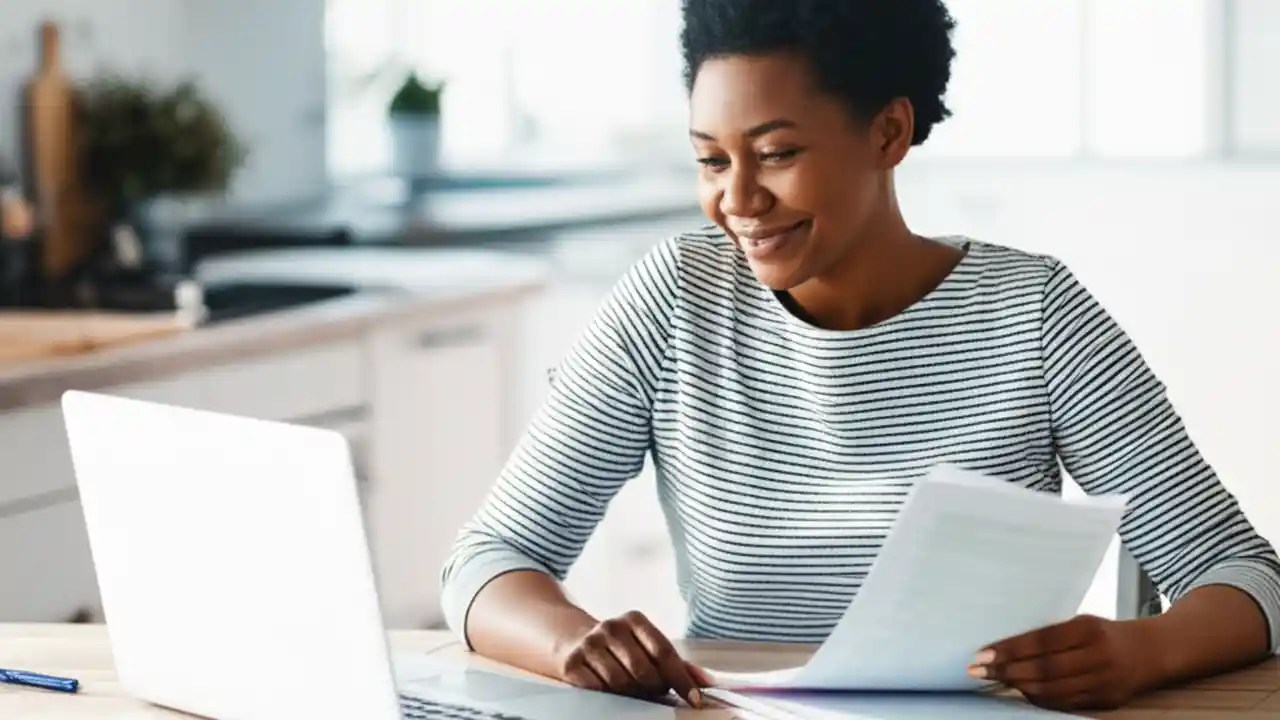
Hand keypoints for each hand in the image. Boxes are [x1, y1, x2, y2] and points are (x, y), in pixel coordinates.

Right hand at [553, 610, 710, 706]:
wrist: (572, 641)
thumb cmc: (621, 648)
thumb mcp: (646, 646)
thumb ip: (677, 663)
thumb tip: (709, 681)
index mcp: (634, 620)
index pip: (664, 652)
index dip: (681, 679)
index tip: (694, 699)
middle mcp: (611, 627)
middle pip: (644, 671)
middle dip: (655, 689)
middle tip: (655, 693)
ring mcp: (589, 644)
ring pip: (621, 684)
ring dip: (632, 695)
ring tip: (633, 690)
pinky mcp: (571, 663)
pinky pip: (598, 691)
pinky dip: (609, 697)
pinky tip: (610, 691)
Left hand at [969, 614, 1155, 710]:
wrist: (1156, 651)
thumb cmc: (1107, 633)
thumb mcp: (1082, 623)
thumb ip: (1050, 636)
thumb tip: (1006, 648)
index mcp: (1089, 629)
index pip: (1041, 641)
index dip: (1010, 650)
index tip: (983, 653)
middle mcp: (1098, 656)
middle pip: (1044, 669)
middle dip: (1006, 671)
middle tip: (977, 669)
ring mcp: (1104, 682)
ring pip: (1052, 690)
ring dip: (1018, 686)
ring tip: (995, 679)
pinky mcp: (1107, 701)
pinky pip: (1065, 703)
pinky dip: (1039, 698)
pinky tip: (1020, 691)